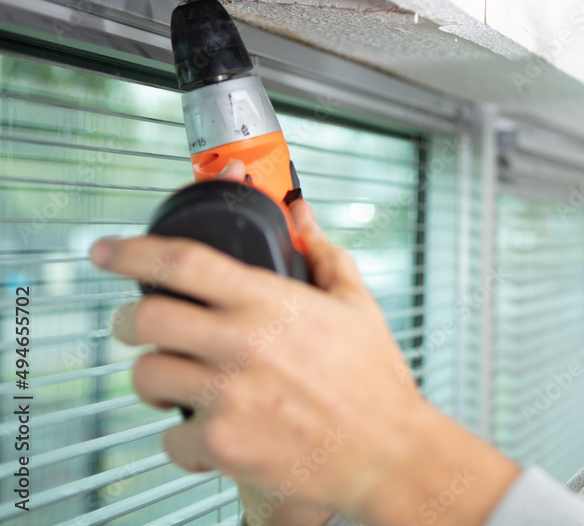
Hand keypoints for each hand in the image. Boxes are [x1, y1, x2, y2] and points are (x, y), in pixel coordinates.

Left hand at [91, 160, 518, 524]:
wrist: (388, 453)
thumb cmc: (375, 384)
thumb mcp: (356, 305)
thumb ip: (323, 254)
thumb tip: (301, 215)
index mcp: (273, 304)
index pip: (185, 262)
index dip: (134, 252)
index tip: (108, 251)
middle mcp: (244, 345)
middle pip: (147, 318)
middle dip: (127, 320)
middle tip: (135, 324)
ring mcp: (230, 397)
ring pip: (148, 377)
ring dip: (154, 377)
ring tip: (174, 382)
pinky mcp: (225, 445)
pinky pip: (171, 437)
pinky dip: (182, 436)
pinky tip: (208, 429)